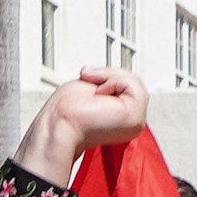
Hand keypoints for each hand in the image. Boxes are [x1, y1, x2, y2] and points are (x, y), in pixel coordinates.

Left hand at [8, 66, 149, 182]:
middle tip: (89, 77)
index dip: (110, 77)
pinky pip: (133, 86)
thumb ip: (110, 82)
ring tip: (95, 88)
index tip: (89, 75)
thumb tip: (119, 75)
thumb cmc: (67, 111)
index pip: (128, 88)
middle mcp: (129, 122)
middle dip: (110, 74)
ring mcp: (135, 122)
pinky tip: (100, 92)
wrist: (60, 123)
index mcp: (119, 118)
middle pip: (134, 83)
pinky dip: (113, 81)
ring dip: (110, 77)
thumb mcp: (92, 87)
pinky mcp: (135, 118)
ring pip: (135, 83)